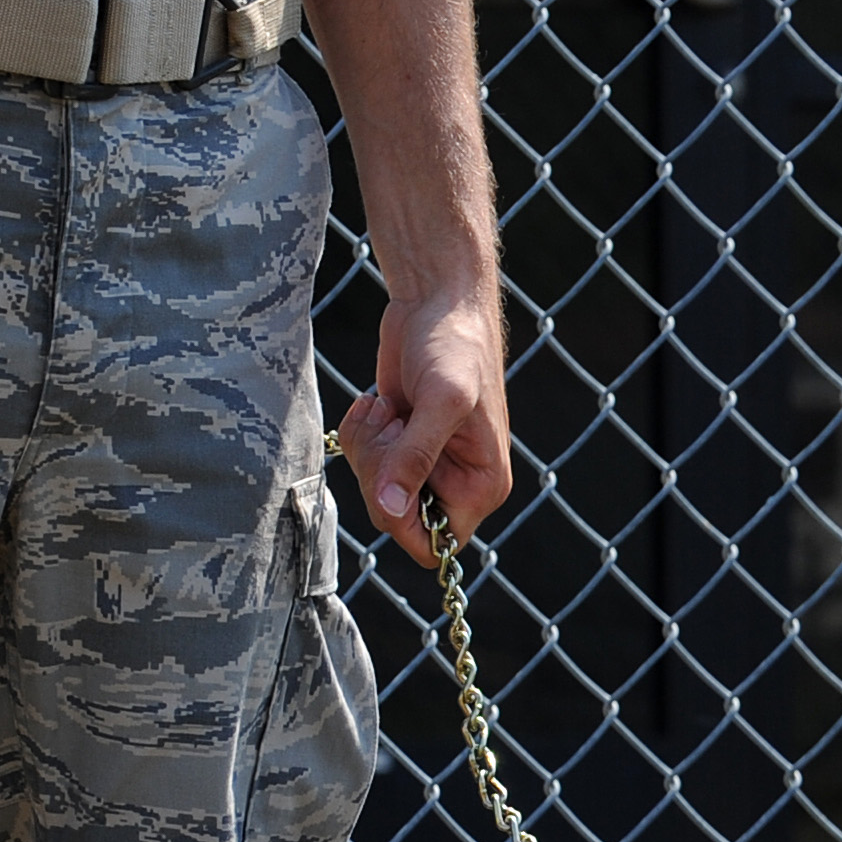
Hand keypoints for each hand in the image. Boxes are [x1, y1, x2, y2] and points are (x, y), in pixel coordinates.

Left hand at [333, 286, 509, 566]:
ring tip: (387, 408)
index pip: (438, 542)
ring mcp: (425, 462)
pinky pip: (364, 460)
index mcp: (481, 485)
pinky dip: (361, 431)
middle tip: (391, 425)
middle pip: (397, 516)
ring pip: (376, 490)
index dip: (404, 519)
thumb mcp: (440, 400)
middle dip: (381, 471)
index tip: (390, 477)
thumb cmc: (455, 344)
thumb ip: (416, 458)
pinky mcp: (400, 442)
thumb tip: (391, 508)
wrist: (438, 299)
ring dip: (369, 447)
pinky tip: (377, 402)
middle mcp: (456, 481)